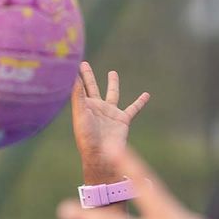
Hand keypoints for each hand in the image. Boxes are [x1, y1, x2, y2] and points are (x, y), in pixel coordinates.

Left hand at [71, 62, 150, 181]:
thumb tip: (74, 78)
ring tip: (112, 72)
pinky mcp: (122, 119)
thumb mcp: (81, 115)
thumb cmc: (87, 137)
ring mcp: (110, 113)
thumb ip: (78, 96)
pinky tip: (146, 95)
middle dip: (88, 76)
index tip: (72, 64)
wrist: (101, 155)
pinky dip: (140, 102)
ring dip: (113, 83)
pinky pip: (133, 108)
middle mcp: (97, 108)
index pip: (80, 87)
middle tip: (84, 64)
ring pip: (113, 93)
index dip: (76, 76)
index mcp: (85, 106)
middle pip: (92, 86)